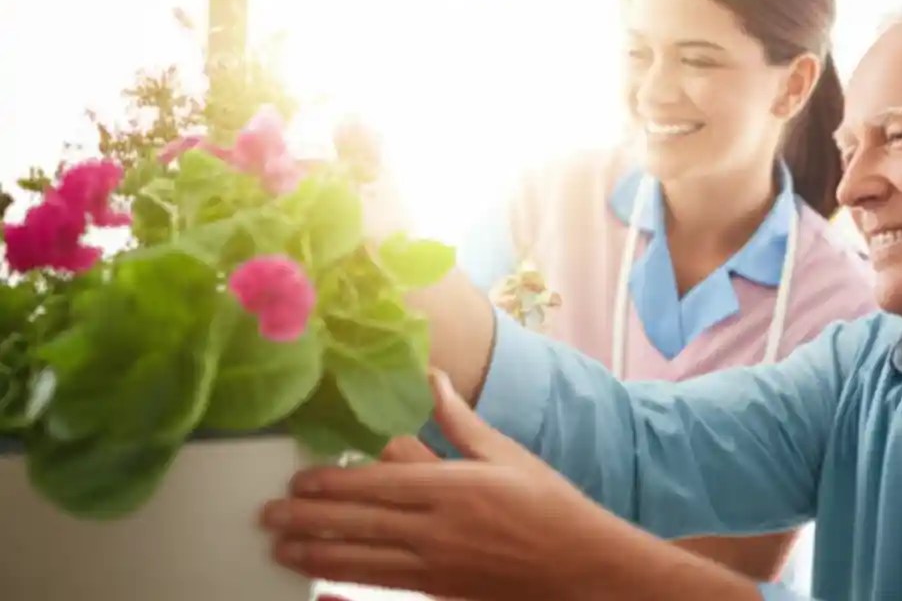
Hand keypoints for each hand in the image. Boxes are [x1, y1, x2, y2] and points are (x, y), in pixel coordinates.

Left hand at [260, 371, 624, 599]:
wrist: (578, 566)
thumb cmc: (546, 505)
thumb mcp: (505, 454)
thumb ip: (458, 421)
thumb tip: (430, 377)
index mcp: (454, 488)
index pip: (379, 484)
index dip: (333, 484)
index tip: (298, 480)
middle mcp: (438, 529)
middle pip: (360, 523)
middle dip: (308, 521)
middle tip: (267, 515)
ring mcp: (436, 565)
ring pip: (362, 560)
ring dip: (315, 555)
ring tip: (278, 548)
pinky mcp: (438, 589)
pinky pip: (382, 585)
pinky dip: (346, 583)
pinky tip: (321, 583)